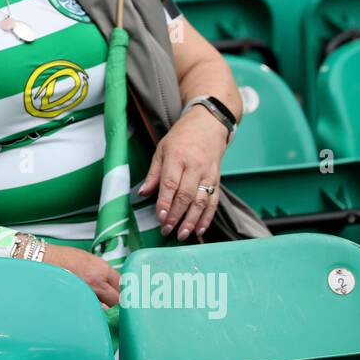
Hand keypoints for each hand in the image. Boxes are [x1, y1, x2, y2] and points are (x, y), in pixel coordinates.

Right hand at [45, 243, 119, 306]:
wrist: (46, 260)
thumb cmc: (64, 257)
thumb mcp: (89, 259)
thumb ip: (102, 272)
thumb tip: (110, 284)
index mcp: (102, 269)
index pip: (122, 285)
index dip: (123, 290)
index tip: (123, 292)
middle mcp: (97, 282)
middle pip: (117, 299)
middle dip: (116, 300)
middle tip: (112, 299)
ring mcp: (87, 293)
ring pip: (105, 307)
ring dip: (104, 305)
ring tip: (98, 302)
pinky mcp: (78, 300)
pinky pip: (91, 308)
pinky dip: (92, 308)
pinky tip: (88, 304)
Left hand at [138, 106, 228, 240]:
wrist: (208, 125)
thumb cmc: (181, 138)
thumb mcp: (161, 149)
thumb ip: (153, 173)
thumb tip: (143, 194)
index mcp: (177, 157)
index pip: (171, 183)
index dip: (165, 202)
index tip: (160, 217)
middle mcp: (195, 166)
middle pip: (186, 195)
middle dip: (176, 215)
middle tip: (167, 230)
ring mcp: (208, 174)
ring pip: (201, 201)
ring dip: (192, 221)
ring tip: (182, 235)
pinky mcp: (217, 179)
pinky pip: (213, 201)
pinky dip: (207, 217)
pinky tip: (200, 230)